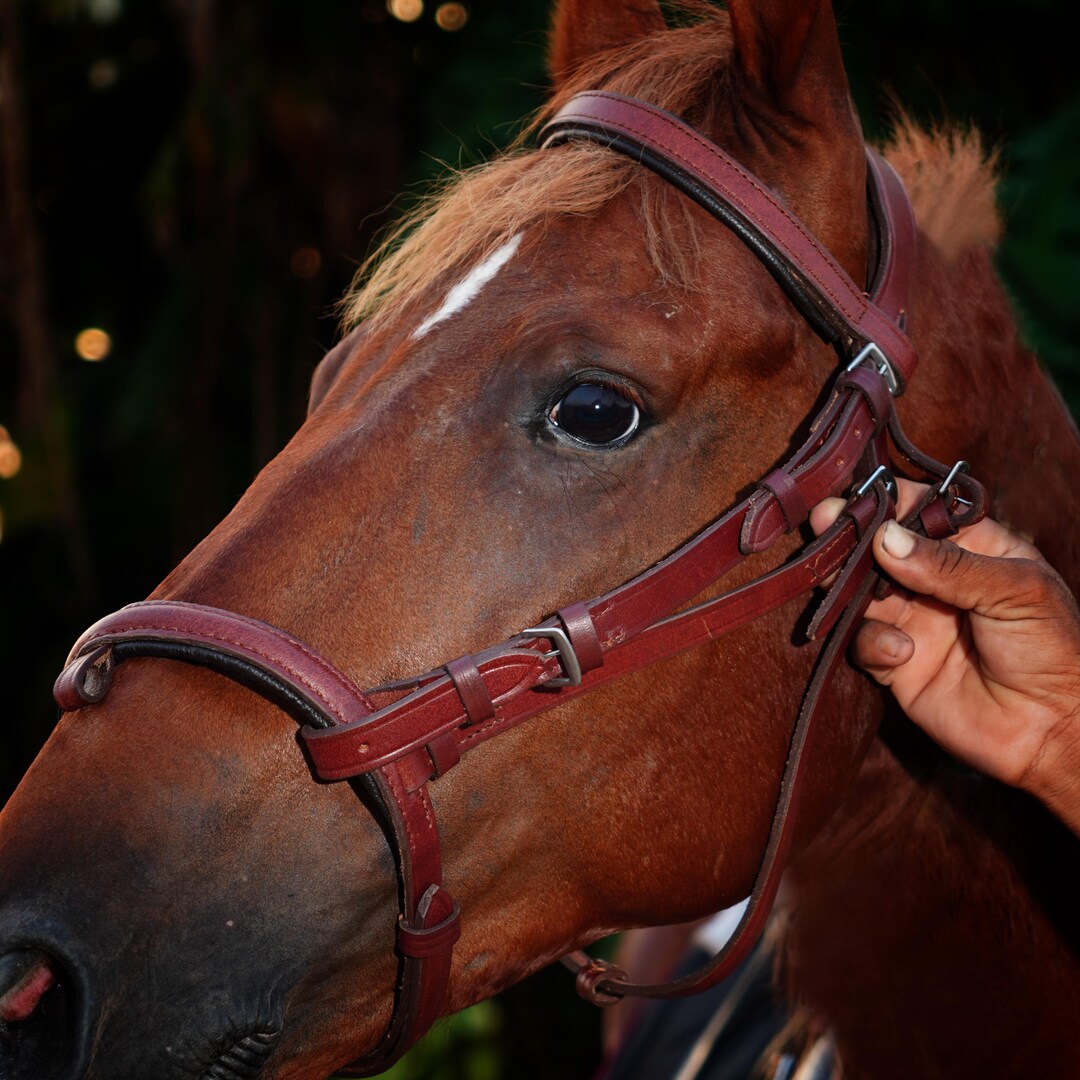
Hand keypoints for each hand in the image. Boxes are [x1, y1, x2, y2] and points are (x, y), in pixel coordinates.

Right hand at [812, 481, 1079, 834]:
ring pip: (860, 593)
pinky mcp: (896, 663)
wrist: (1052, 730)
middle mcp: (936, 582)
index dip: (888, 502)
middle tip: (824, 526)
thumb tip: (886, 538)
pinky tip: (902, 652)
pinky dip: (873, 643)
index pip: (923, 512)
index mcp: (973, 550)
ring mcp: (913, 621)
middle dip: (852, 539)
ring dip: (847, 588)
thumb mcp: (1014, 592)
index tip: (854, 496)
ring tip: (843, 587)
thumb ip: (949, 565)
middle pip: (880, 549)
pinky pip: (863, 642)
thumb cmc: (1052, 649)